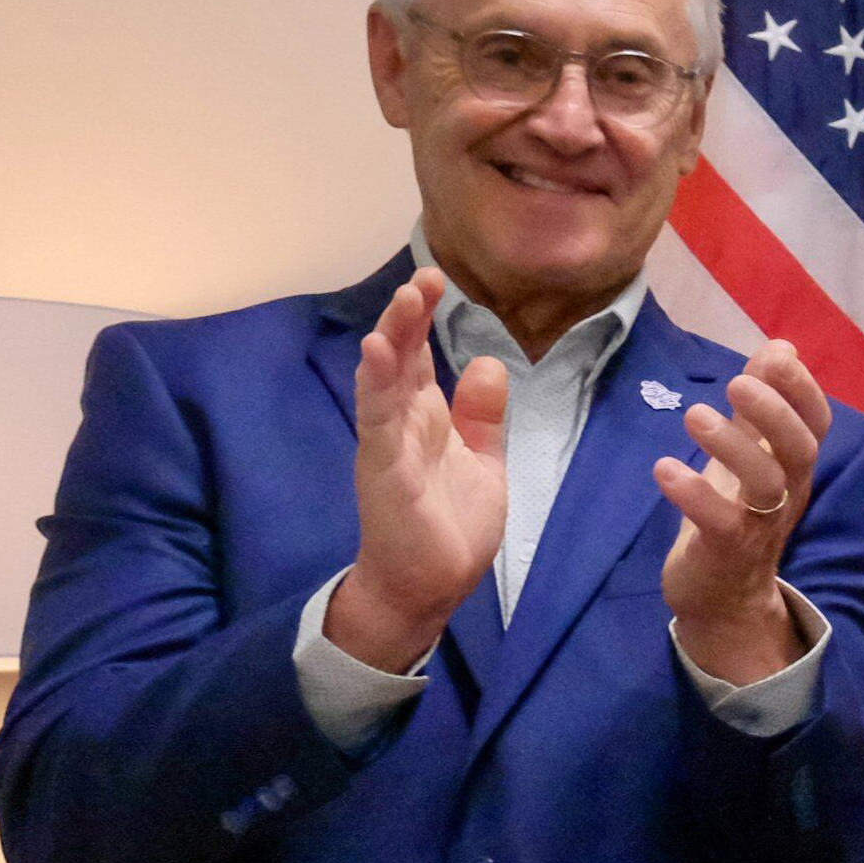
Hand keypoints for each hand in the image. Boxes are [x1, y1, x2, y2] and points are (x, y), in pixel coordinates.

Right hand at [327, 264, 505, 670]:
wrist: (428, 586)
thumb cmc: (450, 526)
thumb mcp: (482, 462)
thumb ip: (483, 417)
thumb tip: (487, 363)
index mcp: (426, 418)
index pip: (422, 358)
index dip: (426, 320)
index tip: (438, 281)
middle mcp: (402, 423)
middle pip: (402, 359)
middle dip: (409, 317)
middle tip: (424, 276)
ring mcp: (389, 443)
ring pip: (385, 380)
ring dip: (392, 339)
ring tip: (403, 299)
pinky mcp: (384, 468)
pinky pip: (377, 420)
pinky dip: (377, 386)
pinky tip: (376, 352)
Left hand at [659, 339, 830, 685]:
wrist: (724, 597)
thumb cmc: (736, 514)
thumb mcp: (751, 454)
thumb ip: (762, 404)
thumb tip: (782, 346)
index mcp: (794, 466)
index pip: (816, 424)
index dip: (802, 389)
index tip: (775, 356)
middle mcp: (787, 493)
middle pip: (800, 450)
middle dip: (773, 413)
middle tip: (735, 383)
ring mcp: (761, 524)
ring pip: (765, 484)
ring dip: (733, 446)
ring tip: (695, 416)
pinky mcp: (727, 551)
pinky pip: (721, 523)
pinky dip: (695, 494)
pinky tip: (666, 469)